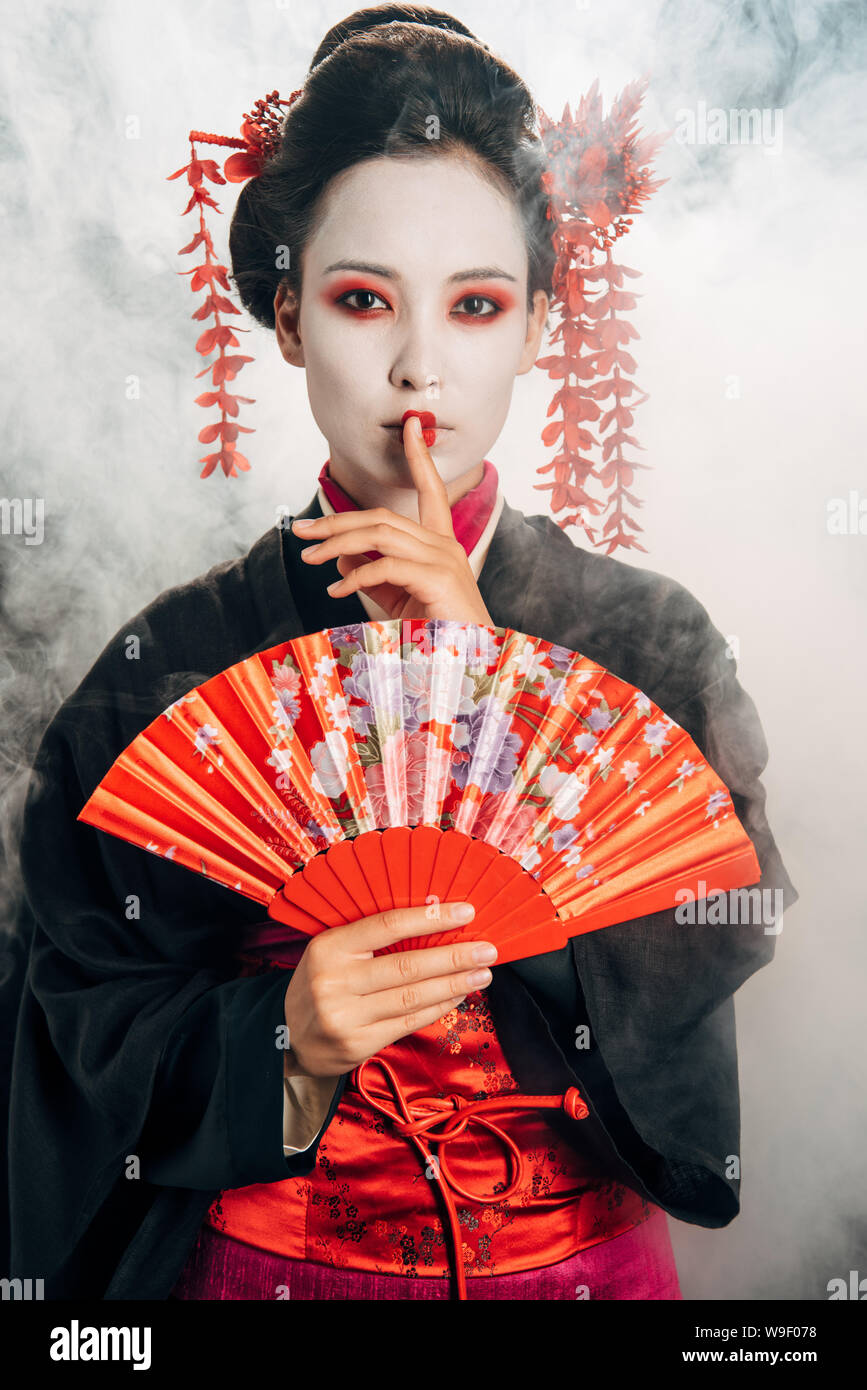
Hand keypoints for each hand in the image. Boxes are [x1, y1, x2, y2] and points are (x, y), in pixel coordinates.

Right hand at [282, 902, 497, 1076]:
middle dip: (454, 956)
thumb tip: (434, 920)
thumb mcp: (333, 951)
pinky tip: (458, 995)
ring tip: (482, 973)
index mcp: (329, 947)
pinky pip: (408, 1023)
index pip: (387, 925)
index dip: (430, 918)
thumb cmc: (320, 983)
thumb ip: (372, 938)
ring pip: (413, 997)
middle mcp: (335, 981)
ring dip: (454, 984)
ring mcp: (346, 1016)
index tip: (465, 912)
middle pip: (407, 965)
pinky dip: (438, 1007)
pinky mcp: (358, 1044)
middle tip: (487, 949)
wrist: (284, 1036)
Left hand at [292, 416, 493, 624]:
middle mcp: (445, 546)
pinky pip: (385, 565)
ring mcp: (443, 559)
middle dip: (337, 521)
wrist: (464, 669)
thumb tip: (340, 556)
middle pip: (383, 517)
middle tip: (302, 531)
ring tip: (309, 557)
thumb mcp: (397, 599)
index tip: (411, 426)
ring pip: (379, 534)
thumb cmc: (434, 636)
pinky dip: (354, 576)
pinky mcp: (437, 578)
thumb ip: (372, 575)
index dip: (421, 457)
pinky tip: (336, 591)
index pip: (431, 491)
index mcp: (441, 546)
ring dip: (336, 543)